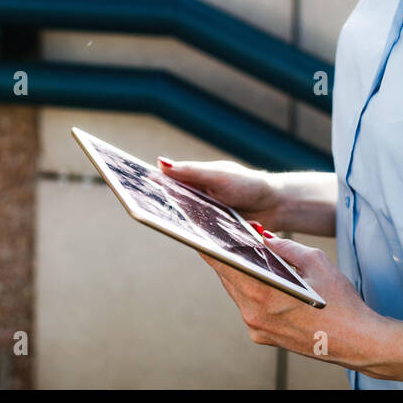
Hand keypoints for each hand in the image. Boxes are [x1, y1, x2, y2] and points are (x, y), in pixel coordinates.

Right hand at [156, 156, 286, 231]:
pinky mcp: (212, 236)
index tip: (127, 183)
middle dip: (156, 207)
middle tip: (143, 207)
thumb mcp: (219, 176)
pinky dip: (196, 238)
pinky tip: (193, 238)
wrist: (275, 206)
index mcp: (191, 181)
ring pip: (182, 224)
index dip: (145, 183)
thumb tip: (160, 163)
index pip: (162, 182)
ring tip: (170, 224)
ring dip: (177, 225)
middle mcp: (192, 200)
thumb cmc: (248, 184)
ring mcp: (202, 219)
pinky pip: (200, 239)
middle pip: (168, 205)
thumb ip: (191, 172)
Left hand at [197, 233, 398, 374]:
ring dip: (242, 275)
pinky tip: (266, 282)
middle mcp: (253, 313)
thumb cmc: (340, 303)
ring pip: (238, 293)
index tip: (199, 233)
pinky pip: (250, 308)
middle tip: (227, 239)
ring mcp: (257, 328)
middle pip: (228, 278)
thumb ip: (284, 247)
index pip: (222, 264)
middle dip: (229, 258)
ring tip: (247, 257)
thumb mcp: (315, 262)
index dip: (209, 247)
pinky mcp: (264, 337)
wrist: (357, 342)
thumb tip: (263, 236)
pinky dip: (254, 293)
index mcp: (261, 292)